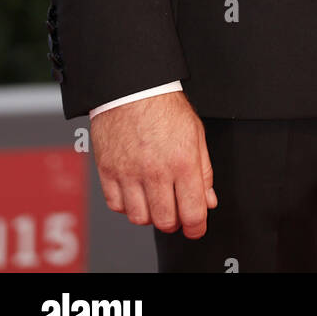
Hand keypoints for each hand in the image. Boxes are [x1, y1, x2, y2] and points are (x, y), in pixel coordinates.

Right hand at [90, 90, 216, 237]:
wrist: (132, 87)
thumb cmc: (164, 105)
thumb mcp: (196, 134)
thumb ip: (204, 171)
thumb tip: (208, 199)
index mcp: (182, 161)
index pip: (193, 213)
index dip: (197, 227)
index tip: (197, 227)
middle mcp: (155, 171)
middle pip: (166, 221)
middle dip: (175, 221)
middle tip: (177, 211)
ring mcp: (129, 173)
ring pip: (140, 218)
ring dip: (151, 214)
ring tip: (156, 198)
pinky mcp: (108, 171)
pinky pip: (117, 206)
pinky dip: (127, 205)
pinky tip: (136, 191)